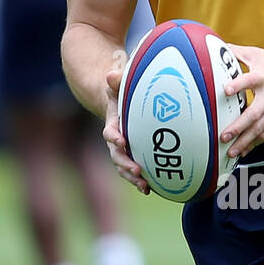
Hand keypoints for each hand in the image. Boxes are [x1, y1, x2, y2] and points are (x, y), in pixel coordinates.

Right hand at [103, 61, 149, 193]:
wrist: (119, 105)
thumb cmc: (121, 94)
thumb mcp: (117, 85)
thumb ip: (116, 82)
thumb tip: (111, 74)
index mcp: (112, 125)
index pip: (110, 133)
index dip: (114, 138)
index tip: (121, 141)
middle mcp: (116, 141)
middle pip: (117, 156)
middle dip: (125, 165)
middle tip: (136, 171)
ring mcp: (124, 151)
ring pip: (125, 167)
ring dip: (133, 178)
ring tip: (144, 186)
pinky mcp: (133, 156)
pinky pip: (136, 171)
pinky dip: (142, 180)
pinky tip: (153, 189)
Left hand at [220, 44, 263, 157]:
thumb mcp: (257, 54)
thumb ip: (236, 52)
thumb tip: (215, 47)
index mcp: (263, 76)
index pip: (249, 80)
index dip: (237, 85)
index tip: (226, 90)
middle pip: (254, 114)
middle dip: (238, 127)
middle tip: (224, 136)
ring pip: (260, 128)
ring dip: (245, 141)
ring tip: (232, 151)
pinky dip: (255, 143)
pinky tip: (244, 150)